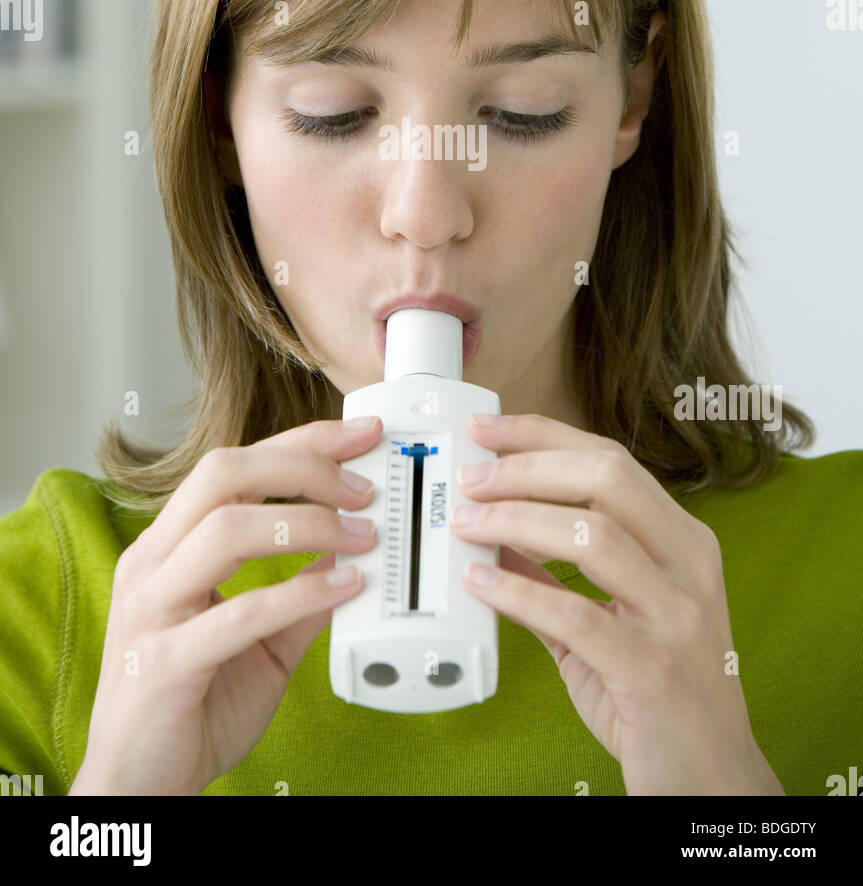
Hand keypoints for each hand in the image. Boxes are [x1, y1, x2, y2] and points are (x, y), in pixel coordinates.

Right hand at [69, 417, 382, 795]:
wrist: (140, 784)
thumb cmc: (192, 704)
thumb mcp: (261, 640)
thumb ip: (302, 596)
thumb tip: (356, 553)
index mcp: (169, 546)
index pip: (233, 465)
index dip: (301, 442)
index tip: (360, 435)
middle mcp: (152, 564)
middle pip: (223, 473)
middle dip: (303, 466)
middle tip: (364, 487)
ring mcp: (152, 610)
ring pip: (227, 528)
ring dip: (308, 523)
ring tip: (362, 537)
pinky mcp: (165, 662)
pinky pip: (239, 611)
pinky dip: (299, 592)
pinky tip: (343, 587)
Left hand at [450, 413, 784, 796]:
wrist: (710, 777)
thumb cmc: (657, 692)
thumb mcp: (611, 617)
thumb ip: (554, 574)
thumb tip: (489, 528)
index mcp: (682, 541)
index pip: (611, 460)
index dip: (542, 436)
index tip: (486, 428)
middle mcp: (689, 566)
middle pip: (608, 478)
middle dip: (528, 468)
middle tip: (470, 478)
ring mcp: (678, 618)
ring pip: (595, 536)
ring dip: (517, 520)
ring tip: (465, 525)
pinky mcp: (655, 673)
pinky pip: (579, 618)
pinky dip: (521, 594)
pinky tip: (481, 584)